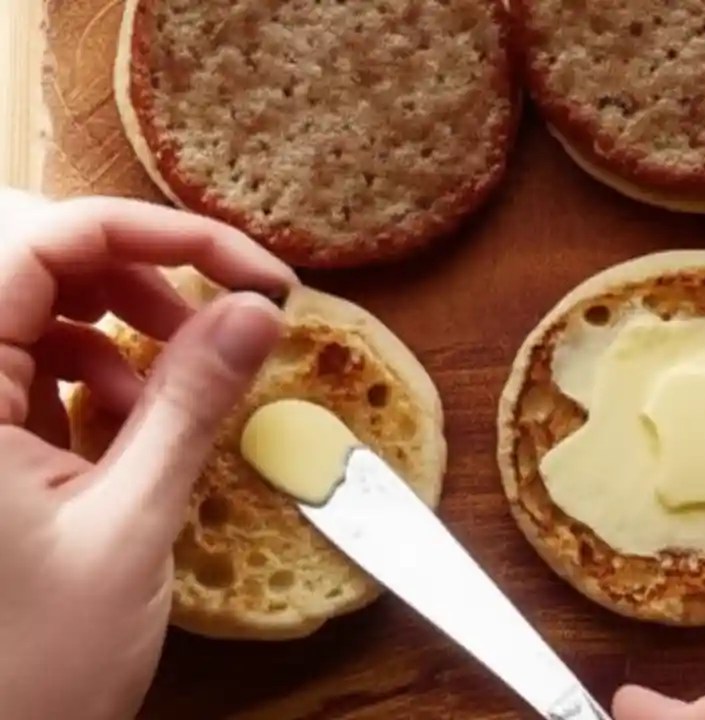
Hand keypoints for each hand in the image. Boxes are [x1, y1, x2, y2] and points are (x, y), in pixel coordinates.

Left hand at [0, 191, 295, 719]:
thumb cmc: (33, 664)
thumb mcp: (129, 525)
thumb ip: (189, 405)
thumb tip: (253, 309)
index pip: (42, 244)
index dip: (158, 233)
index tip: (250, 269)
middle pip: (37, 262)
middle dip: (141, 273)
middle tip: (224, 314)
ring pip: (36, 309)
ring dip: (121, 327)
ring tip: (177, 387)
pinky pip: (30, 367)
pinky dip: (96, 376)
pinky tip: (133, 426)